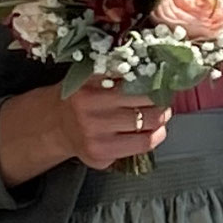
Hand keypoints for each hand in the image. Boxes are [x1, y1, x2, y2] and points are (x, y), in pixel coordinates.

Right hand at [0, 77, 171, 182]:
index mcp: (89, 81)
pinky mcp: (101, 153)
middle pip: (145, 97)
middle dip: (161, 97)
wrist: (58, 126)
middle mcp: (89, 106)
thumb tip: (158, 70)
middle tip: (164, 96)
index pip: (133, 74)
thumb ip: (118, 72)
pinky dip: (156, 136)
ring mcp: (94, 132)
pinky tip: (156, 130)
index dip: (154, 76)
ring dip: (162, 116)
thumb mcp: (93, 77)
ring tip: (162, 113)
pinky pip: (143, 144)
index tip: (162, 76)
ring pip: (148, 122)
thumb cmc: (82, 98)